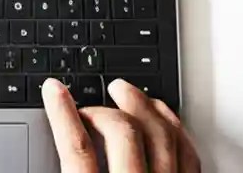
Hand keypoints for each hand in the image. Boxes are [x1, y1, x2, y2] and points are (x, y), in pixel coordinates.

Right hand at [42, 78, 200, 172]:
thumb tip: (56, 152)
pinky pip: (188, 153)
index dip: (62, 113)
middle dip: (104, 109)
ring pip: (162, 136)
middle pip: (122, 133)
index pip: (77, 149)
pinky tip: (163, 118)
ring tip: (125, 92)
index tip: (54, 90)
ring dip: (142, 106)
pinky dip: (174, 129)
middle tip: (90, 102)